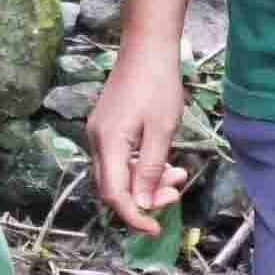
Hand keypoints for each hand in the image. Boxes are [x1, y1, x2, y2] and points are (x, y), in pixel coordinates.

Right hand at [86, 37, 192, 230]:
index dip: (133, 216)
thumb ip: (150, 169)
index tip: (154, 228)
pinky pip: (120, 158)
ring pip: (118, 173)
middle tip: (174, 194)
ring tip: (177, 175)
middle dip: (144, 197)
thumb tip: (143, 203)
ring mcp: (100, 133)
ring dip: (146, 180)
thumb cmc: (157, 84)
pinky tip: (164, 162)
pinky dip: (141, 166)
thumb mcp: (161, 130)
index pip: (114, 194)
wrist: (147, 47)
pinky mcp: (107, 126)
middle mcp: (97, 141)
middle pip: (113, 186)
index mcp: (108, 143)